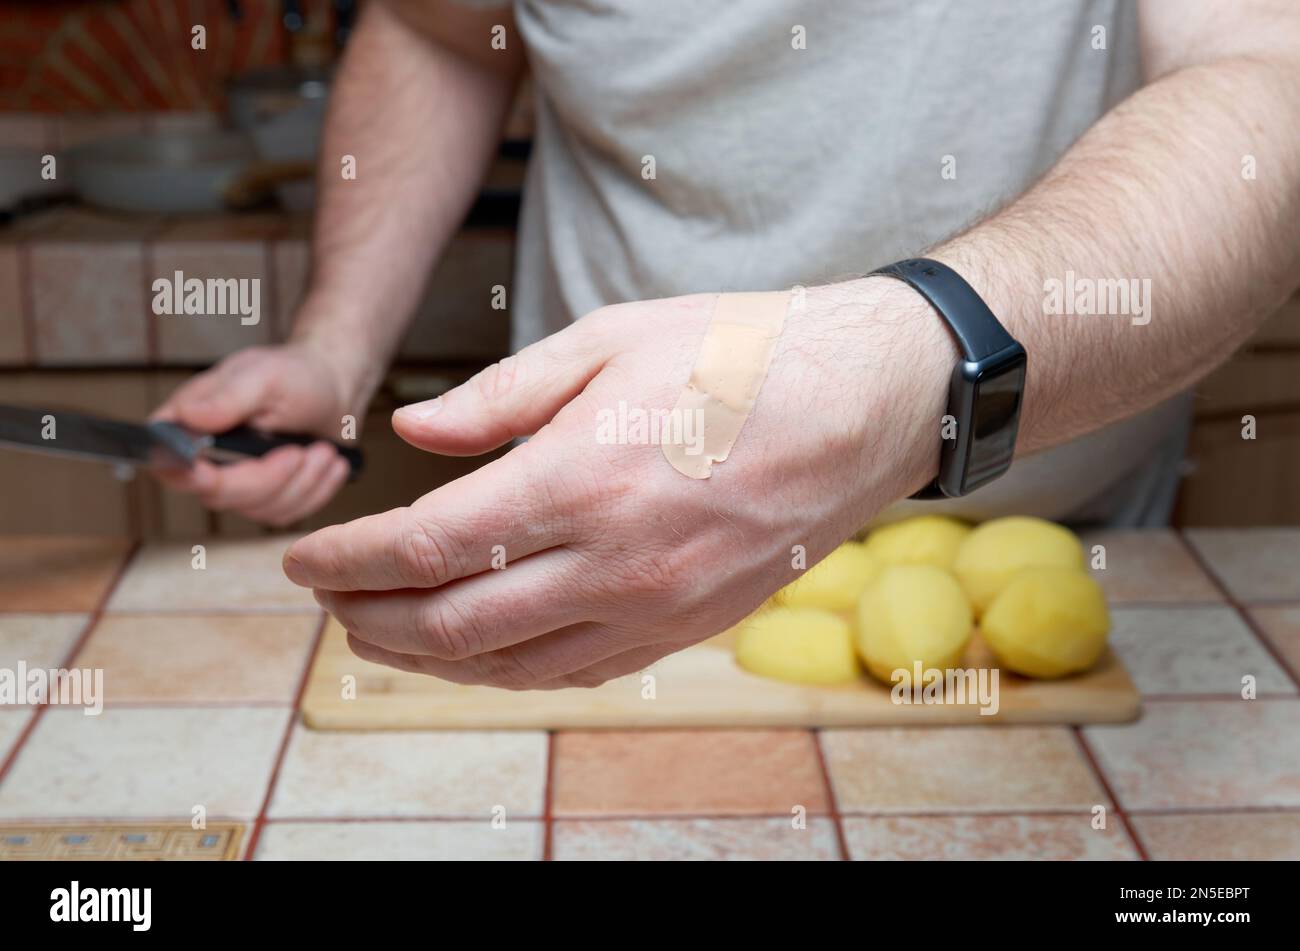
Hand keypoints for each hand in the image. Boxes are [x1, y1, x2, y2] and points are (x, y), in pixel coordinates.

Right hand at [151, 340, 361, 525]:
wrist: (336, 389)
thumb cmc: (297, 374)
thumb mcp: (265, 377)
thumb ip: (229, 397)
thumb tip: (189, 416)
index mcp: (190, 423)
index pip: (169, 463)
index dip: (188, 474)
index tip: (211, 472)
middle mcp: (207, 458)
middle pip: (220, 495)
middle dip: (269, 477)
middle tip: (300, 452)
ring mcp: (238, 482)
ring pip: (259, 509)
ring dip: (302, 482)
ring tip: (324, 450)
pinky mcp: (269, 498)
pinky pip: (287, 513)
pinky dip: (316, 491)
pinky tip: (331, 465)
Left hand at [284, 279, 954, 687]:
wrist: (860, 406)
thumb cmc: (738, 358)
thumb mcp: (608, 342)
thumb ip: (499, 397)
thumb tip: (413, 433)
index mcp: (579, 479)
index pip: (423, 547)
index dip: (347, 562)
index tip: (303, 562)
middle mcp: (611, 562)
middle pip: (450, 624)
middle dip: (369, 620)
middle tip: (328, 606)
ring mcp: (652, 609)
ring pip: (506, 665)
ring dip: (426, 659)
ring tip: (380, 637)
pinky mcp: (683, 630)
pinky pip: (572, 672)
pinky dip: (504, 670)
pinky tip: (476, 651)